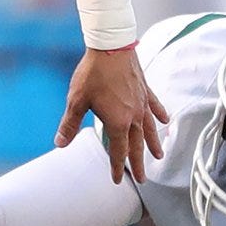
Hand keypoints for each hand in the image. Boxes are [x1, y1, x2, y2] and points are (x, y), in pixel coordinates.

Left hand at [57, 47, 168, 182]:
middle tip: (143, 178)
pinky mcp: (145, 89)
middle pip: (137, 145)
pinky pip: (154, 106)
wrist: (111, 46)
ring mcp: (142, 103)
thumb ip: (69, 124)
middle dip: (138, 163)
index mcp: (118, 122)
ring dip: (153, 143)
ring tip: (159, 155)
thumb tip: (60, 143)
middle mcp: (133, 116)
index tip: (118, 179)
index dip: (118, 167)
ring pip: (150, 129)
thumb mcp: (77, 100)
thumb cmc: (93, 72)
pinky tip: (165, 120)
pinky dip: (159, 114)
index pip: (119, 151)